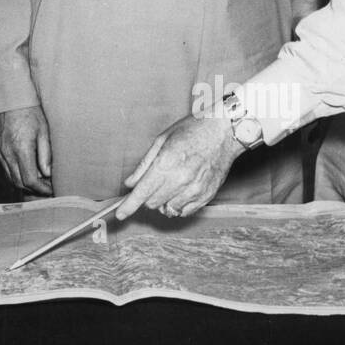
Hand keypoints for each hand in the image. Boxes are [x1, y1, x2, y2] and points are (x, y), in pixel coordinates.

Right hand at [0, 106, 52, 195]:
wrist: (9, 94)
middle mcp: (7, 152)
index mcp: (21, 148)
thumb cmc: (29, 109)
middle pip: (18, 182)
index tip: (51, 190)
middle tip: (46, 189)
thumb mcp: (44, 130)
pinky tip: (25, 169)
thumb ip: (46, 154)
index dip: (41, 189)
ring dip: (23, 183)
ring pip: (10, 177)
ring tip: (38, 181)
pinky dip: (15, 172)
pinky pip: (4, 166)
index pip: (30, 180)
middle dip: (33, 190)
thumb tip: (47, 174)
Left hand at [115, 112, 243, 219]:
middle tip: (151, 183)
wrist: (224, 131)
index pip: (142, 192)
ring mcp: (195, 189)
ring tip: (169, 184)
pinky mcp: (207, 196)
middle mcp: (180, 179)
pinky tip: (180, 190)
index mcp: (167, 162)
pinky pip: (184, 211)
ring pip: (167, 209)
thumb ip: (144, 165)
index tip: (120, 215)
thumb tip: (130, 183)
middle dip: (146, 197)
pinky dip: (177, 205)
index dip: (128, 206)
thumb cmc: (193, 130)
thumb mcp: (162, 140)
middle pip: (152, 203)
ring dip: (162, 201)